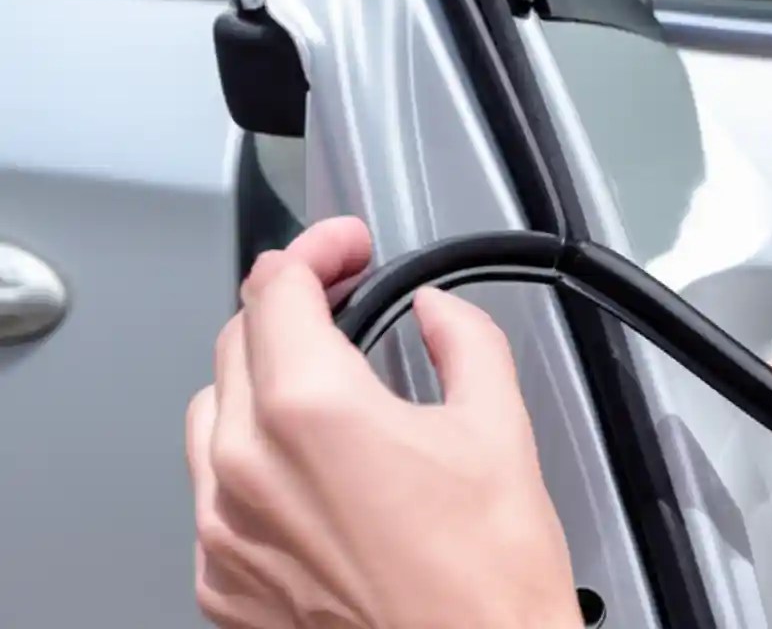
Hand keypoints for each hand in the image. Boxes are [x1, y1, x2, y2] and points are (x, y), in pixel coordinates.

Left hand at [185, 218, 579, 628]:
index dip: (315, 249)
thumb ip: (465, 341)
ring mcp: (225, 530)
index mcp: (312, 412)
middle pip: (236, 339)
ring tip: (322, 385)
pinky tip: (310, 470)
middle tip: (345, 301)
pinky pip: (213, 490)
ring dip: (261, 379)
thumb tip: (439, 312)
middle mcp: (249, 467)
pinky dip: (251, 460)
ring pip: (212, 413)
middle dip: (291, 307)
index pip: (276, 288)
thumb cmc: (488, 580)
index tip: (344, 248)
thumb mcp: (499, 428)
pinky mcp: (223, 581)